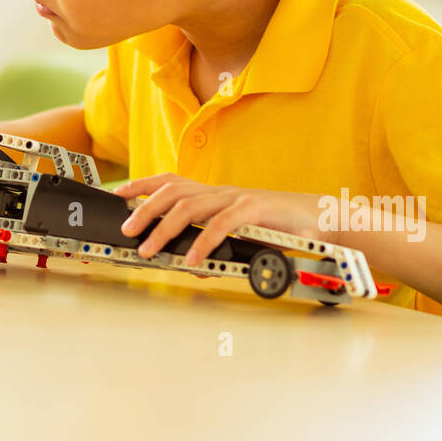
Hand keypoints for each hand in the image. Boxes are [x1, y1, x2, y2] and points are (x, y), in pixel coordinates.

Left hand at [114, 174, 323, 266]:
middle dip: (145, 209)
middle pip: (174, 191)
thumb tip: (191, 259)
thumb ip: (215, 240)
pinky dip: (203, 241)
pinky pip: (221, 224)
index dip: (144, 184)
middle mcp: (222, 191)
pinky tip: (191, 258)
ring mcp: (237, 198)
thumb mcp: (240, 231)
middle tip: (127, 230)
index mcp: (216, 194)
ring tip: (150, 248)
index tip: (120, 193)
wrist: (321, 218)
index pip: (173, 180)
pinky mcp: (254, 209)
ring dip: (165, 228)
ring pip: (191, 206)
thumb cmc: (280, 225)